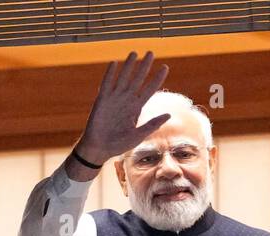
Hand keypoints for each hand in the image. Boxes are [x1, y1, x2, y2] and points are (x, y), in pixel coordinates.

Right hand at [73, 51, 171, 168]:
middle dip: (144, 66)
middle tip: (151, 52)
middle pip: (138, 79)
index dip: (157, 79)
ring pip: (123, 78)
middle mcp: (126, 100)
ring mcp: (114, 99)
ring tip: (135, 53)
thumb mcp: (139, 135)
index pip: (149, 90)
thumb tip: (168, 115)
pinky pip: (107, 84)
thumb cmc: (119, 144)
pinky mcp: (102, 100)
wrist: (100, 148)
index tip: (165, 67)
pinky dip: (110, 74)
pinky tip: (115, 63)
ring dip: (129, 66)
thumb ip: (152, 124)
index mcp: (136, 108)